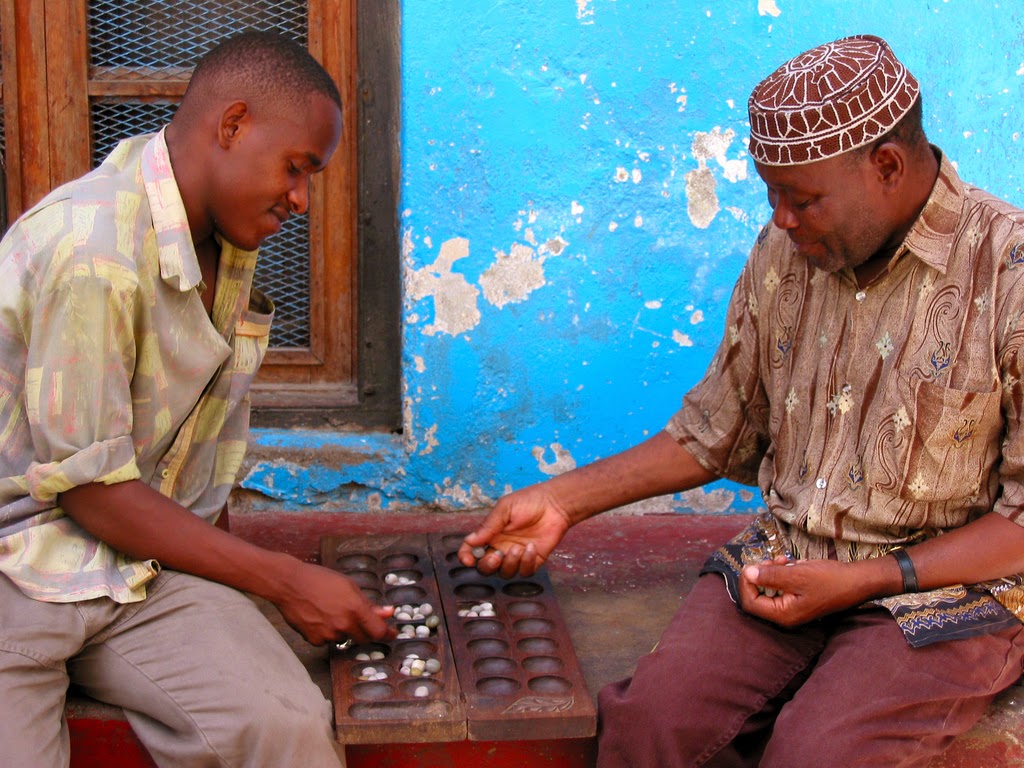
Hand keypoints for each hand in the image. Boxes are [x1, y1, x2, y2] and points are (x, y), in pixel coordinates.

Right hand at [273, 559, 396, 645]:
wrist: (290, 584)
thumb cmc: (320, 580)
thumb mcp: (349, 586)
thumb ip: (369, 604)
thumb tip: (388, 613)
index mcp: (355, 608)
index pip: (378, 631)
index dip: (387, 634)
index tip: (391, 633)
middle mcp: (343, 624)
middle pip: (363, 638)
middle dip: (364, 631)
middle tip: (357, 618)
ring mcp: (328, 634)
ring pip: (345, 639)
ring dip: (344, 630)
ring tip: (331, 611)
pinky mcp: (314, 640)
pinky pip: (327, 641)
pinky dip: (327, 633)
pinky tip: (319, 618)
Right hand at [458, 484, 571, 577]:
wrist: (555, 504)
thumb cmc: (529, 501)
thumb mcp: (505, 508)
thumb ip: (488, 526)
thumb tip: (470, 541)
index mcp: (491, 534)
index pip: (472, 549)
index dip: (466, 556)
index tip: (468, 559)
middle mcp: (501, 547)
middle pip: (486, 567)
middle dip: (488, 565)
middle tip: (496, 556)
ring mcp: (517, 555)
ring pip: (505, 573)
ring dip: (509, 563)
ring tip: (519, 547)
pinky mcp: (533, 560)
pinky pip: (524, 572)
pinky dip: (526, 563)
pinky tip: (531, 547)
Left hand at [737, 556, 879, 626]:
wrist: (856, 581)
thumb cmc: (829, 580)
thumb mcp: (797, 575)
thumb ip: (770, 575)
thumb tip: (747, 573)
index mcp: (783, 614)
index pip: (750, 602)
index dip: (746, 583)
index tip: (753, 565)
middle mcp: (785, 615)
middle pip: (757, 595)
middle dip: (760, 574)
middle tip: (773, 560)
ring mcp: (791, 607)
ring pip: (768, 588)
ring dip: (771, 571)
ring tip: (784, 560)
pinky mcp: (797, 598)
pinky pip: (780, 586)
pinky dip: (781, 573)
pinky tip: (791, 563)